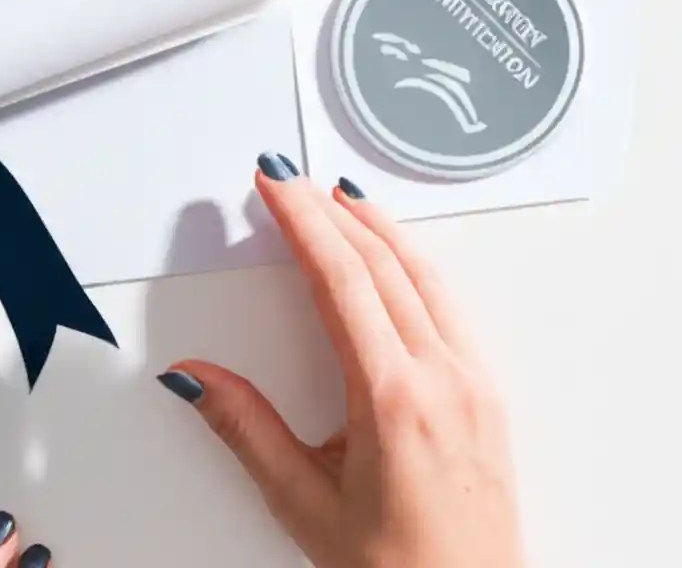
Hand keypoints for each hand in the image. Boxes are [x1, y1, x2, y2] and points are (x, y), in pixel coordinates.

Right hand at [157, 153, 524, 567]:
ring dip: (379, 227)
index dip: (302, 223)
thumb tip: (193, 376)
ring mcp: (475, 381)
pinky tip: (398, 256)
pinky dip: (415, 262)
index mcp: (394, 399)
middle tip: (289, 179)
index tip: (274, 186)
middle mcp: (444, 378)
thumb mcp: (302, 502)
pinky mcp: (488, 392)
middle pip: (382, 264)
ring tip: (340, 197)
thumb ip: (245, 428)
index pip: (342, 281)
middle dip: (330, 212)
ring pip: (425, 275)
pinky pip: (450, 302)